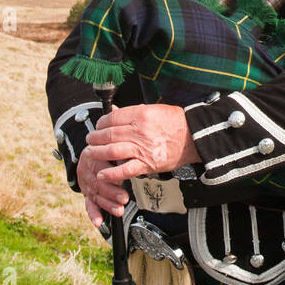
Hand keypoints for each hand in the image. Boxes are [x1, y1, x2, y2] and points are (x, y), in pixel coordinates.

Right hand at [77, 145, 127, 226]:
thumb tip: (131, 155)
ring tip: (119, 210)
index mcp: (91, 155)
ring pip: (96, 196)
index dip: (111, 175)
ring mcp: (86, 183)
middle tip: (124, 198)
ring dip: (108, 205)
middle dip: (112, 193)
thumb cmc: (107, 149)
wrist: (92, 152)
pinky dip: (94, 214)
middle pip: (99, 183)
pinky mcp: (87, 193)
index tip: (121, 180)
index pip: (100, 166)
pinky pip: (89, 205)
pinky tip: (98, 221)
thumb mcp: (112, 146)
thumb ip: (119, 153)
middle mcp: (86, 170)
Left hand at [85, 104, 200, 186]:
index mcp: (141, 115)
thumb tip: (115, 112)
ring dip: (97, 153)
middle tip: (89, 140)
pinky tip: (102, 174)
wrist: (195, 137)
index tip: (97, 126)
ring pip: (112, 151)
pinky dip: (111, 174)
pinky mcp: (147, 164)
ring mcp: (143, 149)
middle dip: (95, 138)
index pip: (112, 118)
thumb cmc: (177, 122)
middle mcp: (140, 131)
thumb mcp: (155, 110)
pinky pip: (125, 170)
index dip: (100, 123)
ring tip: (90, 153)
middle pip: (109, 134)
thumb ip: (134, 112)